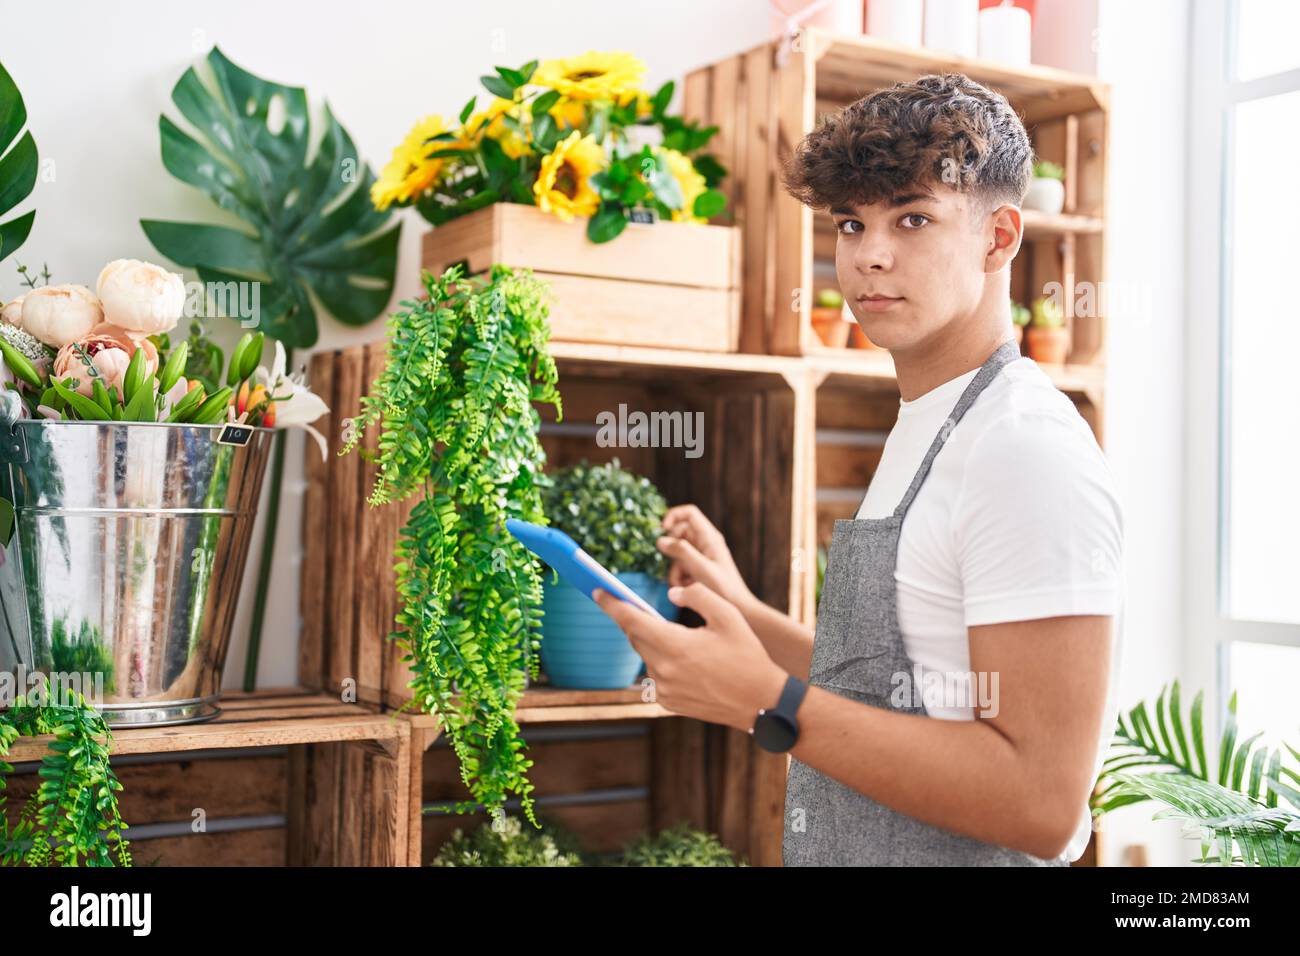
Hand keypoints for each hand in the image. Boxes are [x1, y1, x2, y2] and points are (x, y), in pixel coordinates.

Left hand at [592, 582, 786, 731]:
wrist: (761, 702)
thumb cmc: (747, 655)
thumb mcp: (728, 615)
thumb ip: (696, 596)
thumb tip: (670, 594)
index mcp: (676, 646)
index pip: (632, 620)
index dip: (612, 604)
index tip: (597, 590)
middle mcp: (664, 670)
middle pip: (636, 637)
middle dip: (635, 620)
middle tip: (637, 605)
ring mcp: (665, 690)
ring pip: (646, 655)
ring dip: (652, 641)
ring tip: (671, 632)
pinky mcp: (668, 703)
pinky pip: (656, 673)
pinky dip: (662, 660)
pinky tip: (684, 658)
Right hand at [657, 504, 756, 615]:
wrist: (738, 608)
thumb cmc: (724, 588)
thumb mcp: (700, 568)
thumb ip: (681, 551)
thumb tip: (660, 540)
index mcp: (709, 537)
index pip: (689, 513)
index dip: (673, 516)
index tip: (662, 530)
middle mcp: (705, 543)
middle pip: (678, 534)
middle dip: (672, 551)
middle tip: (676, 566)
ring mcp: (700, 556)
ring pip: (676, 553)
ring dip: (674, 569)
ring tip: (684, 583)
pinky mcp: (696, 568)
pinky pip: (679, 567)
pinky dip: (679, 577)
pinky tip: (687, 588)